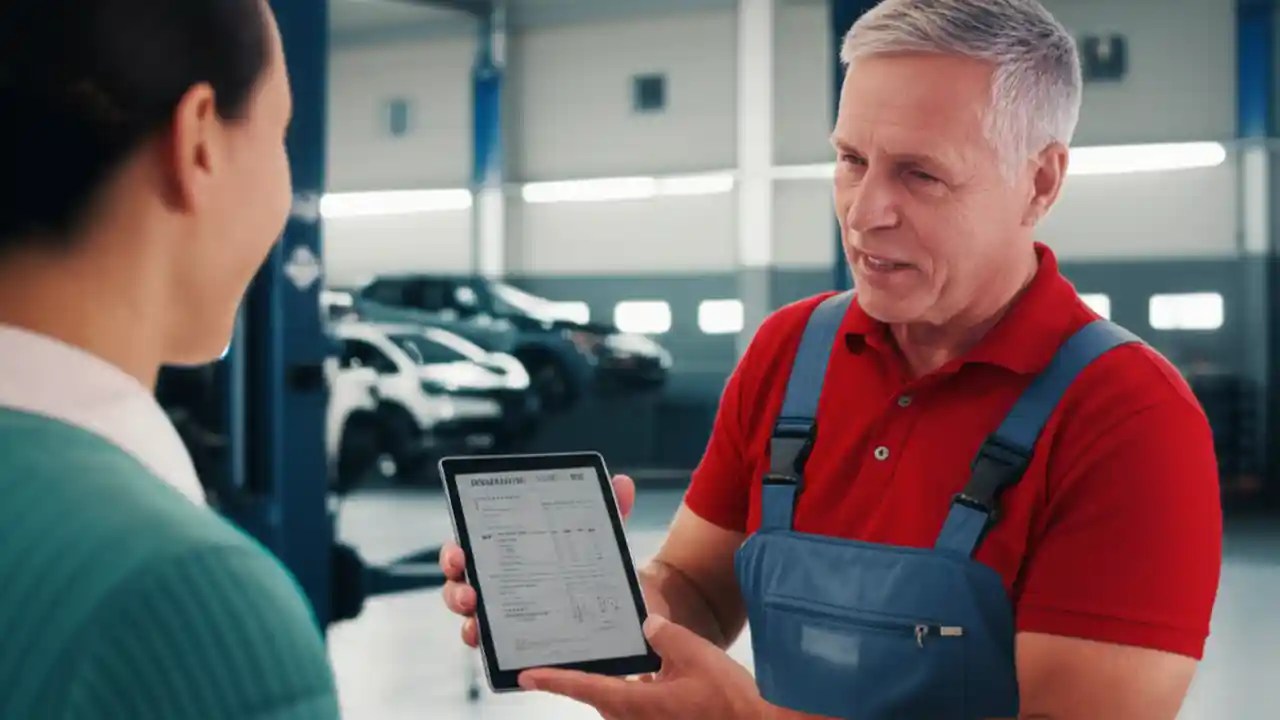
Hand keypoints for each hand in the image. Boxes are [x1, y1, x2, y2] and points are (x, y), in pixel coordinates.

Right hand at [440, 473, 637, 647]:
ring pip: (466, 611)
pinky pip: (483, 640)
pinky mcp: (506, 637)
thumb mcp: (599, 540)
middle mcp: (495, 579)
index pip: (471, 545)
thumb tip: (622, 483)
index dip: (456, 550)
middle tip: (469, 590)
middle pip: (459, 579)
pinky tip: (484, 640)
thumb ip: (608, 512)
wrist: (609, 616)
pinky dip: (478, 639)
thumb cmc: (589, 568)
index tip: (459, 553)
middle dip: (455, 584)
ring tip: (475, 619)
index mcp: (507, 549)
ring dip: (465, 615)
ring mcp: (497, 610)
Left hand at [518, 615, 765, 719]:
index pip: (586, 688)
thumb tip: (645, 625)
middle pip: (603, 699)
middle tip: (573, 658)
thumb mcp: (696, 654)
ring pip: (622, 706)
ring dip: (620, 688)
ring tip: (624, 660)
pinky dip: (640, 695)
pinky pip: (640, 712)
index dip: (554, 680)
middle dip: (589, 680)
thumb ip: (665, 636)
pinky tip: (656, 676)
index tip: (526, 676)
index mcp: (637, 705)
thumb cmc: (729, 700)